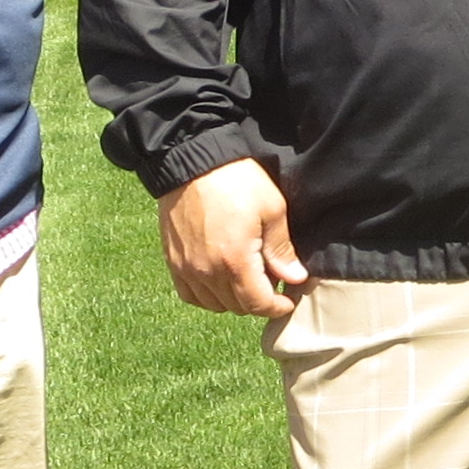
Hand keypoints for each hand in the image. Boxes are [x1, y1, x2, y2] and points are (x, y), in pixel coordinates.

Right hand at [157, 157, 307, 314]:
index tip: (288, 301)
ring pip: (215, 304)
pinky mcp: (172, 261)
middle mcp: (207, 272)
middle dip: (259, 300)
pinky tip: (220, 278)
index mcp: (235, 262)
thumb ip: (281, 249)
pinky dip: (208, 295)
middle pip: (237, 307)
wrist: (193, 161)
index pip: (257, 304)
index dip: (277, 307)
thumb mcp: (271, 209)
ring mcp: (186, 269)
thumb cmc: (236, 180)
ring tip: (248, 277)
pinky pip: (190, 295)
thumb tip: (295, 278)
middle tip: (272, 280)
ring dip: (234, 299)